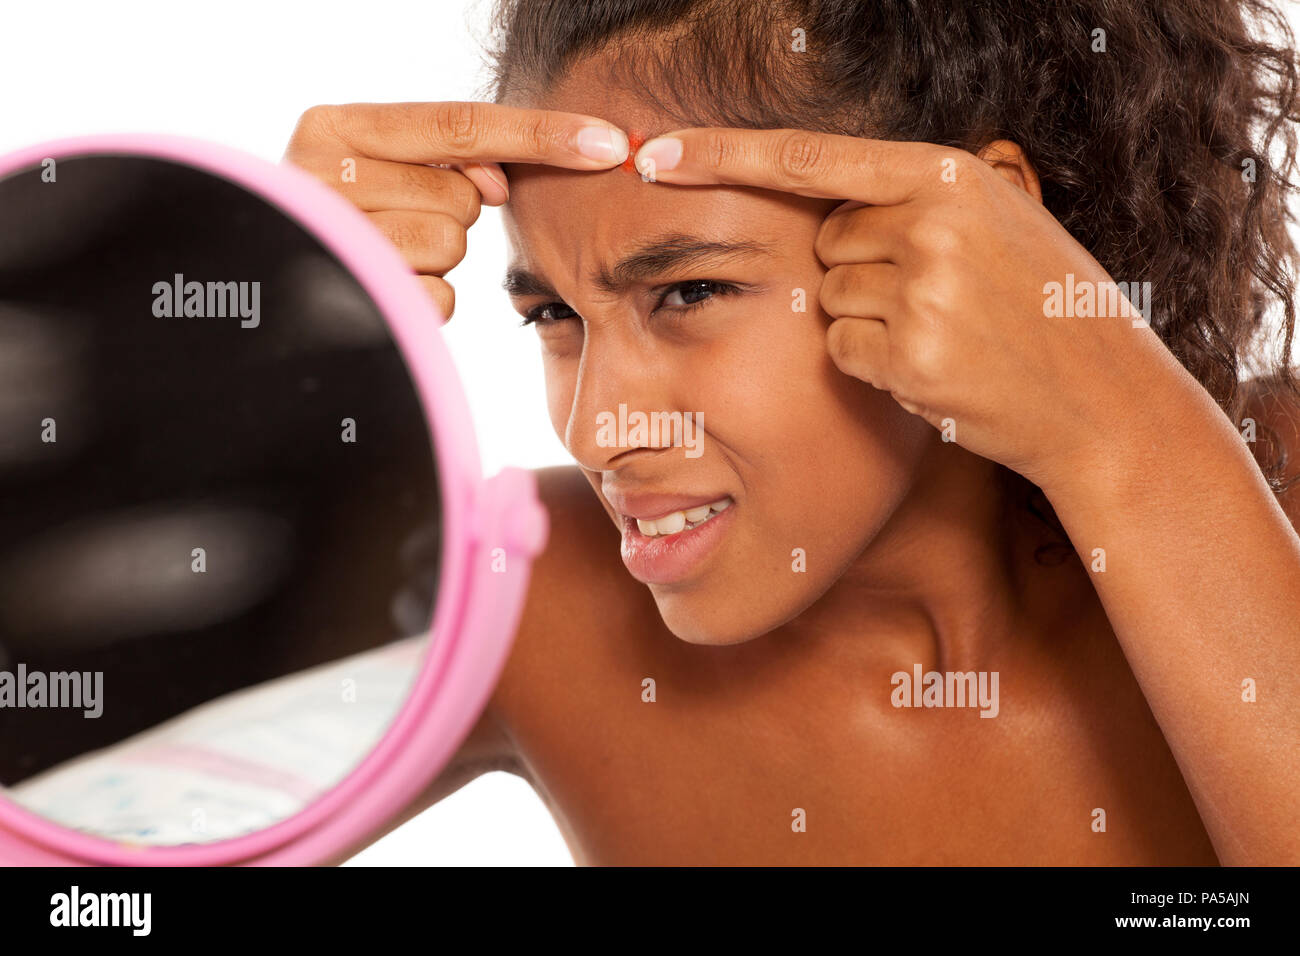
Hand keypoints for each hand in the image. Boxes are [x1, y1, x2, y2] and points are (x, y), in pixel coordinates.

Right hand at [284, 101, 629, 319]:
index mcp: (334, 127)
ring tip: (388, 256)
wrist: (268, 285)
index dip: (542, 133)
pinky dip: (427, 297)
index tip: (610, 142)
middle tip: (404, 222)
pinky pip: (439, 295)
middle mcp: (323, 173)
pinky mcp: (357, 296)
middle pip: (461, 195)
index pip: (462, 123)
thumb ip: (445, 157)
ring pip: (452, 245)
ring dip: (437, 258)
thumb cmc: (342, 219)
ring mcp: (336, 239)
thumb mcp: (381, 168)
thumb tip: (496, 182)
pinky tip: (387, 288)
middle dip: (452, 214)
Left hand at [630, 130, 1194, 491]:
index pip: (809, 157)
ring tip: (948, 333)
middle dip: (859, 270)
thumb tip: (832, 212)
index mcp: (949, 176)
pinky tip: (938, 368)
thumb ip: (918, 205)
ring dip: (870, 320)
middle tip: (938, 297)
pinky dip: (876, 363)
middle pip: (825, 242)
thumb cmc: (1047, 312)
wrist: (1102, 399)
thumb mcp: (1000, 225)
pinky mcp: (909, 351)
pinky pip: (844, 350)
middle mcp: (930, 221)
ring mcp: (920, 287)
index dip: (723, 155)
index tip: (653, 152)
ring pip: (830, 298)